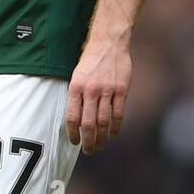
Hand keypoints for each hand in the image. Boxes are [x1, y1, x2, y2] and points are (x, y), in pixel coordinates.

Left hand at [64, 35, 131, 154]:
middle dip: (88, 141)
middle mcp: (90, 90)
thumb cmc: (90, 60)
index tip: (74, 142)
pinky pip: (118, 113)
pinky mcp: (122, 89)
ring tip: (100, 146)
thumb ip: (76, 96)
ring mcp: (107, 90)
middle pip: (89, 124)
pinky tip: (113, 134)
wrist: (108, 42)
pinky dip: (115, 127)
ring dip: (102, 138)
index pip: (72, 117)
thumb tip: (75, 120)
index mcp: (76, 87)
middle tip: (88, 151)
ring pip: (104, 122)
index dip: (73, 133)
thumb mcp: (76, 75)